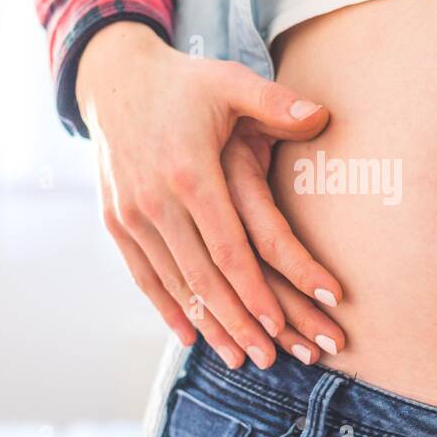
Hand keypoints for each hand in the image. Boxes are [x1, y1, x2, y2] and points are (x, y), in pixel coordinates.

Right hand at [78, 22, 343, 369]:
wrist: (114, 77)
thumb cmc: (185, 83)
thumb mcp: (230, 82)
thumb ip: (276, 103)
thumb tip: (322, 116)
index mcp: (190, 173)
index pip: (229, 248)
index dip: (255, 290)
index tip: (280, 324)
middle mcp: (156, 201)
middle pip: (204, 277)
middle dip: (239, 322)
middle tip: (271, 358)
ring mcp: (131, 215)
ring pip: (175, 284)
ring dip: (207, 325)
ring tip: (239, 359)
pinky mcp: (115, 221)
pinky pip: (143, 276)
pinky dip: (167, 308)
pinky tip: (190, 336)